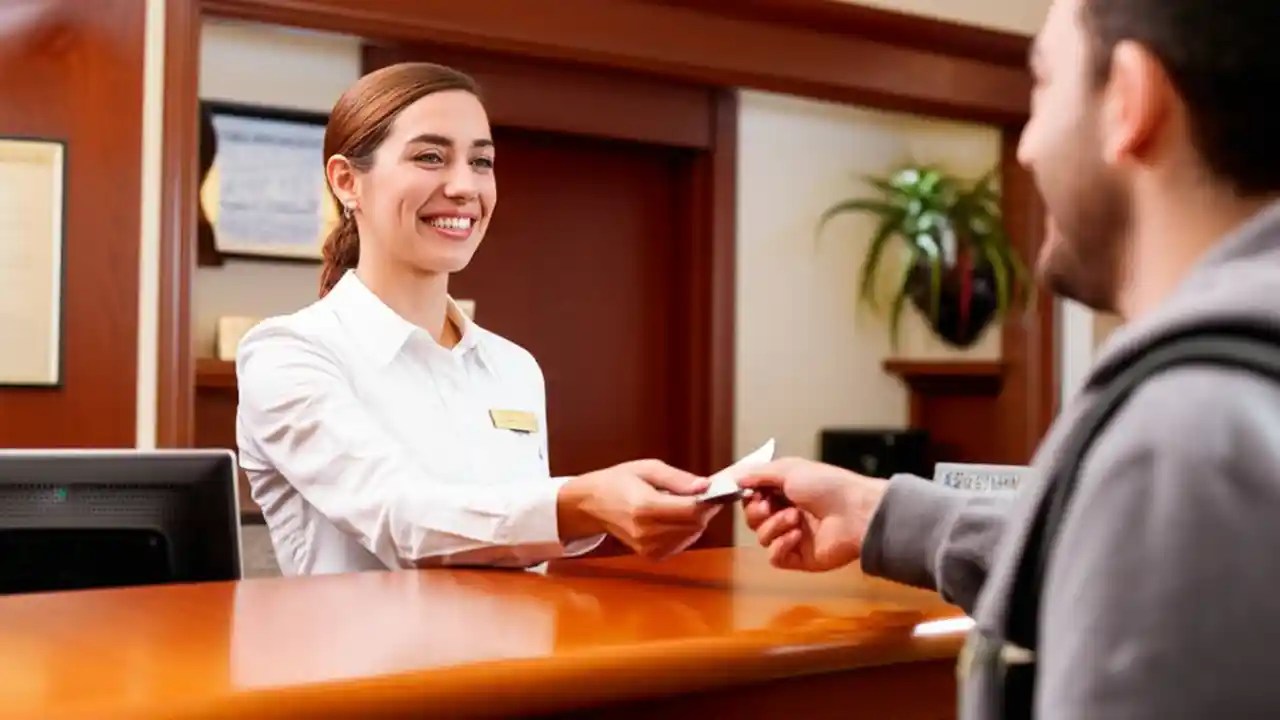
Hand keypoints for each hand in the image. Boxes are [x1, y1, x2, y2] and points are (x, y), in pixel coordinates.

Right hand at [559, 459, 720, 559]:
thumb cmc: (617, 482)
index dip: (709, 500)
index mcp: (645, 507)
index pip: (691, 510)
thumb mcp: (647, 468)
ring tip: (684, 503)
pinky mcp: (650, 556)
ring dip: (696, 519)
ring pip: (692, 535)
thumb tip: (705, 485)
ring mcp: (648, 548)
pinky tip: (674, 517)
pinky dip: (686, 530)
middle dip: (705, 509)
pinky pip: (682, 543)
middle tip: (702, 493)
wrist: (591, 505)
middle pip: (695, 525)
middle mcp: (646, 532)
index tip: (717, 489)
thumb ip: (678, 479)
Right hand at [739, 458, 886, 571]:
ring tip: (795, 519)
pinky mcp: (800, 558)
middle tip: (769, 506)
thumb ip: (759, 474)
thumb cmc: (827, 485)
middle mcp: (788, 514)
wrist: (856, 512)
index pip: (754, 499)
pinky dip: (781, 546)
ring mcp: (794, 537)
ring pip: (762, 537)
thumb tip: (737, 479)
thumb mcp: (789, 469)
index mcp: (786, 492)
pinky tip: (797, 536)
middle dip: (757, 512)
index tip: (752, 492)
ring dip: (774, 526)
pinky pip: (775, 558)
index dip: (749, 497)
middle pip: (752, 519)